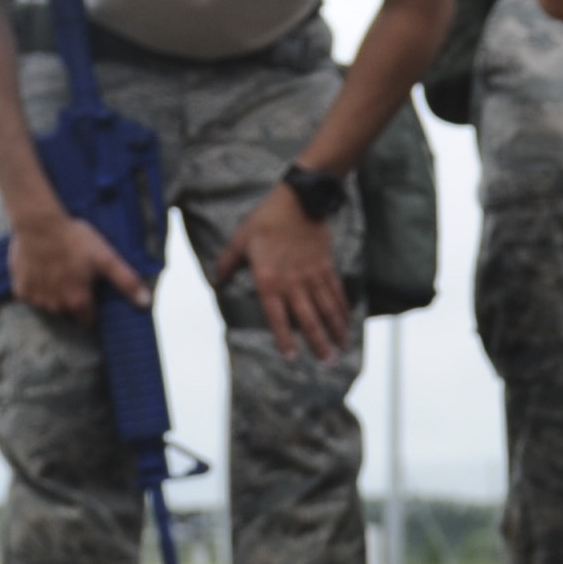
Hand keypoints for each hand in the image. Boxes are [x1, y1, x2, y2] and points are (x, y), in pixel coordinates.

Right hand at [0, 205, 147, 324]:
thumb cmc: (74, 239)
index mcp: (78, 301)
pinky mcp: (20, 289)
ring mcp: (36, 298)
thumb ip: (126, 282)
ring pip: (49, 305)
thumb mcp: (106, 258)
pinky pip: (31, 295)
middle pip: (68, 313)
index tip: (92, 296)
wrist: (39, 224)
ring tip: (58, 270)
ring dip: (54, 294)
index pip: (88, 321)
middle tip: (75, 277)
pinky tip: (42, 269)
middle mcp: (56, 306)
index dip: (92, 311)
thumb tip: (145, 303)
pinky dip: (36, 286)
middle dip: (73, 300)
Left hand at [210, 181, 351, 361]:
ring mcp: (312, 276)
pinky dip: (342, 309)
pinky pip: (336, 293)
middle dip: (318, 343)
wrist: (299, 201)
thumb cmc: (266, 221)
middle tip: (326, 362)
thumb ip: (228, 264)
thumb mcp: (240, 241)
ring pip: (326, 309)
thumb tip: (216, 282)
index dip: (284, 338)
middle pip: (308, 319)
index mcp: (269, 280)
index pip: (277, 316)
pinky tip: (347, 322)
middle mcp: (293, 283)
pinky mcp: (326, 267)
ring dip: (334, 331)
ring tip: (340, 349)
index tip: (291, 356)